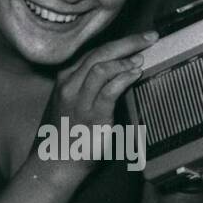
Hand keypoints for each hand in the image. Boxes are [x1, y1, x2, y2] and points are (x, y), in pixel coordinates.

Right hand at [43, 31, 157, 180]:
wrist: (54, 165)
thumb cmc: (65, 138)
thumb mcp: (70, 105)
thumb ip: (88, 88)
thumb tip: (118, 75)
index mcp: (65, 80)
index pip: (93, 53)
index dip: (117, 44)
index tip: (136, 39)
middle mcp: (70, 86)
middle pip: (100, 53)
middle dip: (127, 42)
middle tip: (148, 37)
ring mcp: (79, 101)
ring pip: (101, 67)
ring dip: (125, 58)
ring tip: (142, 56)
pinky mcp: (91, 116)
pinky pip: (109, 90)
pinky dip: (123, 78)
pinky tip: (135, 74)